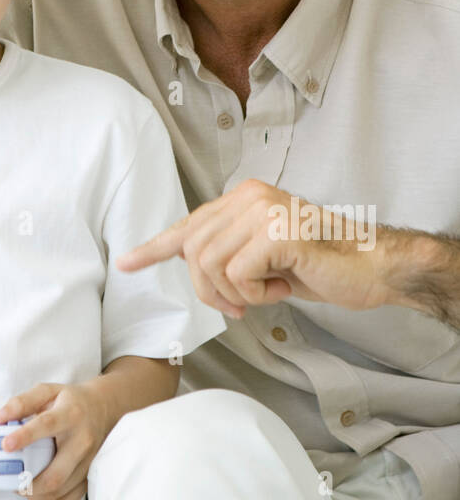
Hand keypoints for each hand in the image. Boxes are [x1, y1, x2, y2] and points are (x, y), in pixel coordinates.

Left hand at [0, 381, 113, 499]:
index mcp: (70, 414)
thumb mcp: (47, 391)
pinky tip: (36, 494)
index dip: (25, 436)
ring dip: (34, 494)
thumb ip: (21, 402)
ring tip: (19, 485)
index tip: (6, 445)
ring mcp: (88, 461)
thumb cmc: (71, 401)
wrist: (104, 408)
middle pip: (55, 473)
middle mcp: (82, 440)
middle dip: (28, 482)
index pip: (46, 425)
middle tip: (10, 479)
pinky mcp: (89, 475)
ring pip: (60, 490)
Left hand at [115, 179, 392, 314]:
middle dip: (209, 289)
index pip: (189, 223)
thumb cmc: (322, 265)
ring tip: (267, 292)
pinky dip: (257, 293)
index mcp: (243, 198)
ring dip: (234, 293)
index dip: (154, 247)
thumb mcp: (265, 257)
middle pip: (192, 251)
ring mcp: (262, 210)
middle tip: (244, 303)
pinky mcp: (276, 232)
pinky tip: (284, 287)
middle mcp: (248, 196)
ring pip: (209, 264)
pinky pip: (237, 274)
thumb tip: (186, 262)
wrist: (372, 267)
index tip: (126, 263)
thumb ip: (229, 252)